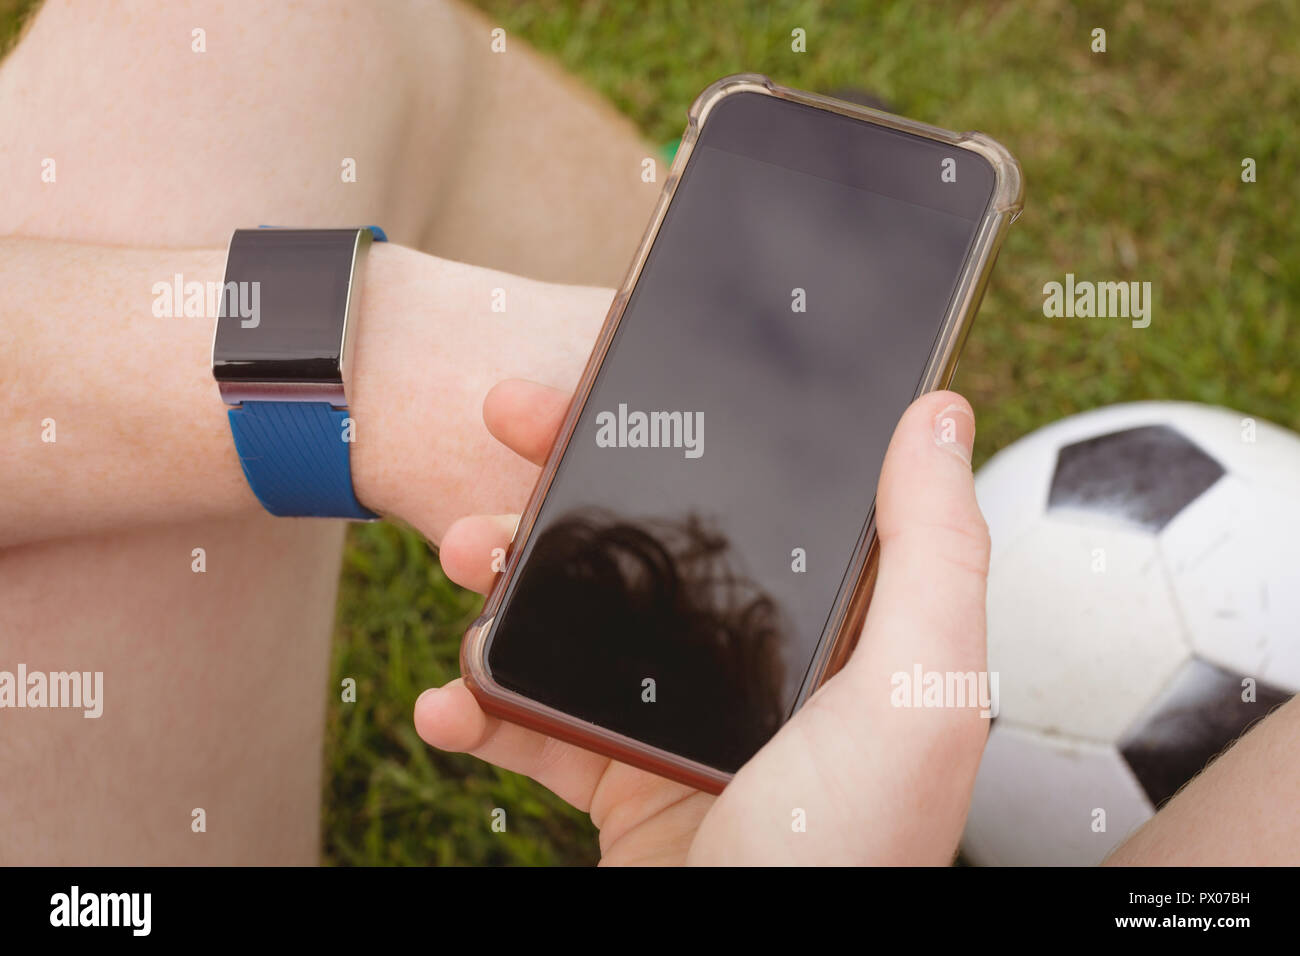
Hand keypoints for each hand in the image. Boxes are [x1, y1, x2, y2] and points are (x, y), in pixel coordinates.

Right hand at [415, 381, 992, 864]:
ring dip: (504, 576)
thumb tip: (935, 415)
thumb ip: (934, 551)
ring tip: (462, 560)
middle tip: (507, 423)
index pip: (757, 490)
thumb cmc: (844, 858)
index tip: (620, 374)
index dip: (685, 422)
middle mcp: (758, 665)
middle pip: (651, 537)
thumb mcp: (919, 693)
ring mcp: (682, 723)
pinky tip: (451, 699)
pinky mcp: (619, 784)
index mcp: (833, 627)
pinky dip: (479, 703)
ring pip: (578, 617)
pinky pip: (533, 723)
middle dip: (572, 473)